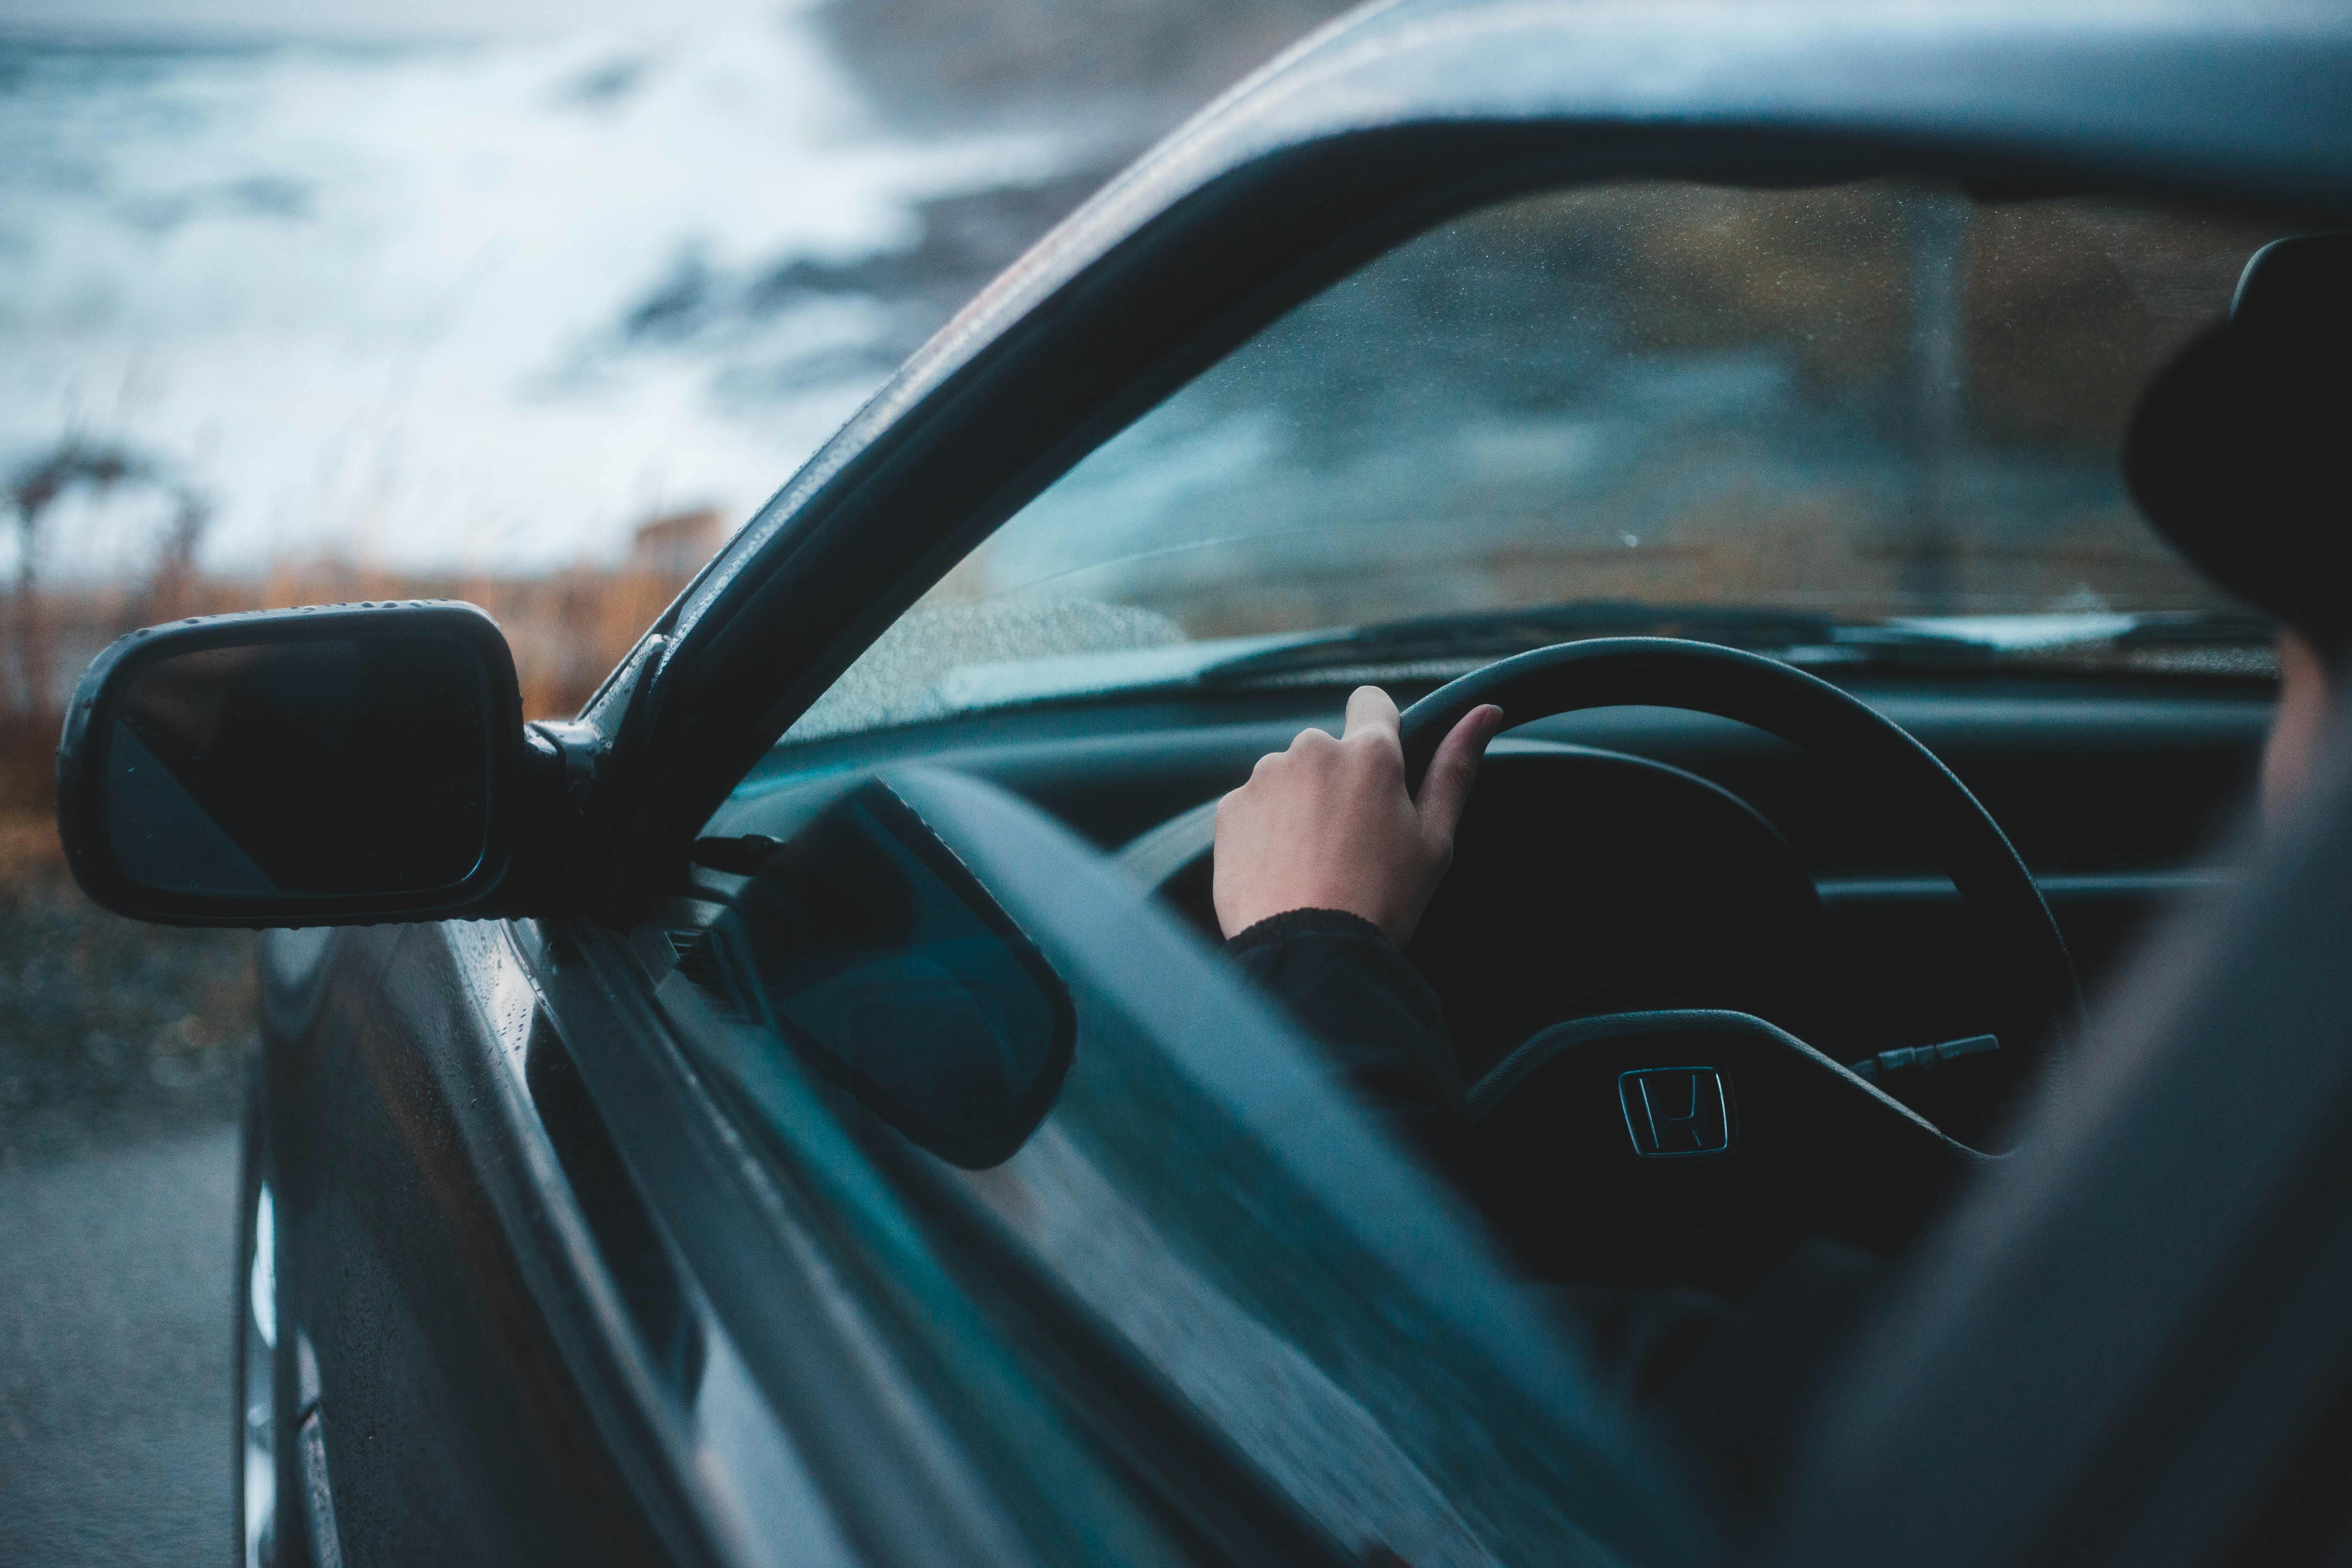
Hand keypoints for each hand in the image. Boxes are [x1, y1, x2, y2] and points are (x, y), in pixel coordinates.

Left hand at [1212, 686, 1505, 945]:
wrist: (1307, 953)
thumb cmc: (1382, 900)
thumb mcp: (1435, 839)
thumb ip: (1455, 768)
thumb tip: (1484, 711)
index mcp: (1369, 753)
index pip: (1372, 702)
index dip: (1378, 729)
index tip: (1379, 769)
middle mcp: (1311, 751)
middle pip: (1327, 750)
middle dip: (1337, 781)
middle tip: (1351, 841)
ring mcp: (1264, 778)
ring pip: (1287, 778)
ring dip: (1299, 806)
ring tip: (1313, 863)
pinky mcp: (1229, 810)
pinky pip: (1252, 808)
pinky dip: (1265, 831)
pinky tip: (1282, 871)